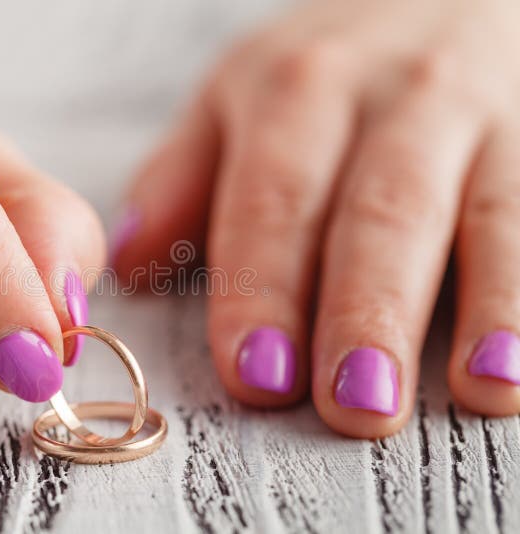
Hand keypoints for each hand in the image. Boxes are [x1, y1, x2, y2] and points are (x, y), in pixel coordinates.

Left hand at [114, 0, 519, 436]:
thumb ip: (183, 175)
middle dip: (364, 311)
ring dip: (485, 301)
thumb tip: (129, 263)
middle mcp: (393, 94)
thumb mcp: (242, 91)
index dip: (262, 289)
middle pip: (377, 212)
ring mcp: (483, 111)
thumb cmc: (334, 64)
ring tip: (481, 386)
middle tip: (354, 404)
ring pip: (485, 210)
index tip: (255, 375)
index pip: (272, 200)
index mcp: (295, 88)